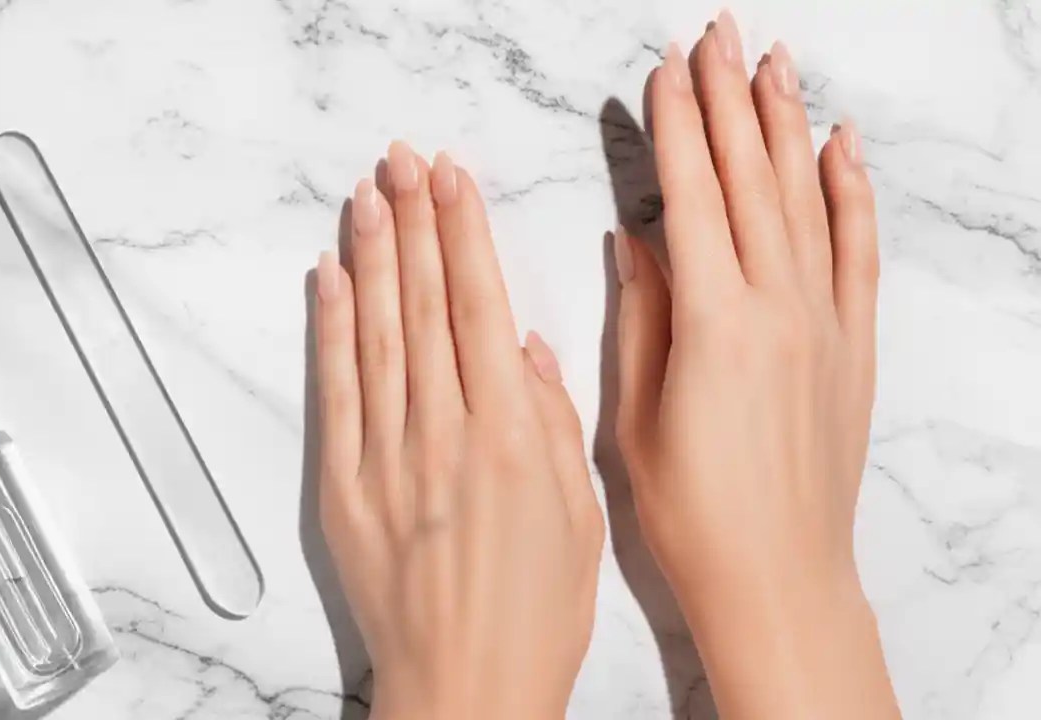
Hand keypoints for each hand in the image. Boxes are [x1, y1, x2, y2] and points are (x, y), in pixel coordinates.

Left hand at [315, 142, 603, 719]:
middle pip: (424, 305)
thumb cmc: (535, 613)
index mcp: (511, 437)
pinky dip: (330, 330)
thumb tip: (521, 345)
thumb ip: (550, 420)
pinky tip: (328, 280)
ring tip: (367, 196)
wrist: (467, 686)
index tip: (452, 179)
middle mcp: (446, 435)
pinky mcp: (346, 487)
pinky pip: (338, 392)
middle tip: (402, 161)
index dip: (463, 234)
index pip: (479, 307)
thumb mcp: (578, 512)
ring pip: (377, 334)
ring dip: (371, 257)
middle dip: (414, 222)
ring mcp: (389, 458)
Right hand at [610, 12, 898, 718]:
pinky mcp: (852, 344)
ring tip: (773, 62)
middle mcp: (778, 307)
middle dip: (730, 100)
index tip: (664, 73)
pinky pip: (857, 251)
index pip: (692, 198)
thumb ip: (642, 319)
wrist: (778, 576)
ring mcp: (824, 322)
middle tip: (717, 36)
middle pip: (751, 180)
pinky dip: (853, 193)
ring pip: (806, 200)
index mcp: (714, 324)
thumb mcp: (638, 418)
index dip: (676, 129)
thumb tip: (638, 241)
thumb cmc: (693, 511)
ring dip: (786, 125)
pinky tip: (842, 147)